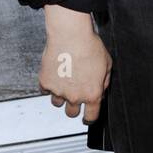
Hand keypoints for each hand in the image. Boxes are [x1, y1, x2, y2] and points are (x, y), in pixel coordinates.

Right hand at [39, 6, 111, 123]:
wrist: (70, 34)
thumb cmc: (89, 46)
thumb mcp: (107, 64)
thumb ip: (104, 81)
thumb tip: (101, 89)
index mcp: (92, 94)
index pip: (91, 117)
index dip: (89, 118)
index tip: (87, 116)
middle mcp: (74, 96)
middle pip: (71, 113)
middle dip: (73, 107)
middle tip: (74, 95)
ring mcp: (58, 90)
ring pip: (57, 103)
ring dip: (60, 96)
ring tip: (64, 82)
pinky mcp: (45, 82)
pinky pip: (45, 90)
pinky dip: (49, 84)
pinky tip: (55, 74)